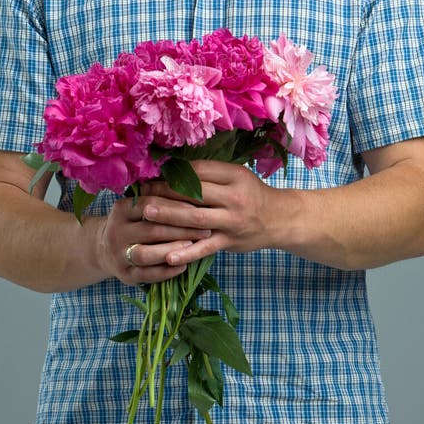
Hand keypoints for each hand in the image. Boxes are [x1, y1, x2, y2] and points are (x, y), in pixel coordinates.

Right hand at [102, 195, 211, 285]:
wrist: (105, 249)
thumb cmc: (133, 223)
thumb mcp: (137, 207)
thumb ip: (158, 199)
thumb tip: (192, 189)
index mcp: (121, 209)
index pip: (150, 204)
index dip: (176, 207)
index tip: (199, 209)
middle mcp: (116, 231)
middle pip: (151, 230)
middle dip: (181, 230)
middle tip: (204, 230)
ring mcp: (118, 255)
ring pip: (146, 254)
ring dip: (172, 250)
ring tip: (193, 247)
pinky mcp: (125, 275)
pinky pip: (146, 275)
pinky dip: (166, 272)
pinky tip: (183, 265)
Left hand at [139, 161, 287, 266]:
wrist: (280, 219)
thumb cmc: (252, 194)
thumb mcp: (237, 176)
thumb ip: (211, 173)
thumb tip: (174, 168)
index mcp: (234, 176)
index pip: (199, 171)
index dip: (174, 172)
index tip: (154, 174)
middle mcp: (234, 198)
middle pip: (194, 193)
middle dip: (165, 192)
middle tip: (143, 192)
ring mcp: (232, 222)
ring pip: (196, 219)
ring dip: (169, 216)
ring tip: (146, 214)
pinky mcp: (230, 242)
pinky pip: (205, 248)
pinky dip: (187, 252)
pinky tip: (168, 255)